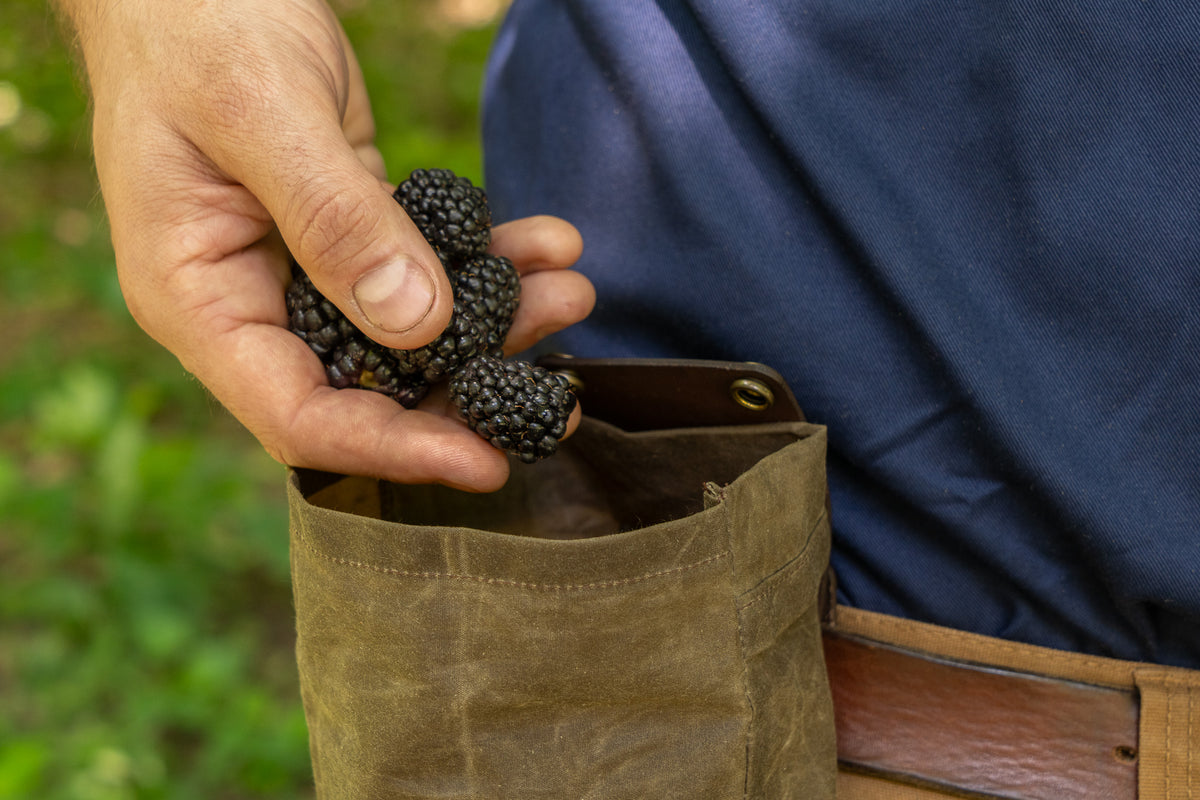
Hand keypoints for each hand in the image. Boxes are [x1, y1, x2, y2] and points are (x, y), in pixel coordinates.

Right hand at [60, 0, 593, 489]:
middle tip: (561, 401)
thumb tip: (417, 325)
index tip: (485, 461)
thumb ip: (335, 220)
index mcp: (200, 301)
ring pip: (411, 336)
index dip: (392, 447)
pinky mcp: (350, 235)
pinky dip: (485, 263)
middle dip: (469, 394)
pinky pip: (425, 271)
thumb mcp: (260, 113)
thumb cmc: (196, 26)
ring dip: (496, 324)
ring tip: (569, 290)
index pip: (298, 415)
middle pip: (367, 392)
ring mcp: (305, 272)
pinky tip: (544, 245)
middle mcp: (254, 304)